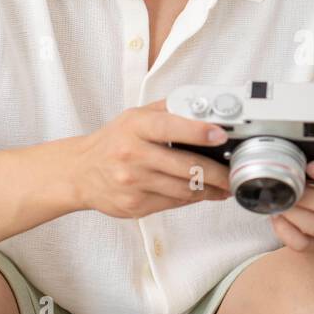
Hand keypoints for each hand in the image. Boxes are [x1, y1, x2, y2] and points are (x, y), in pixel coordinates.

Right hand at [72, 98, 231, 217]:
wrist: (79, 173)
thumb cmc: (113, 142)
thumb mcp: (134, 117)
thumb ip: (168, 110)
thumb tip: (205, 108)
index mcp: (135, 127)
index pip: (170, 127)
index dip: (198, 131)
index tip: (220, 134)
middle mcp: (132, 154)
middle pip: (185, 166)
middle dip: (218, 173)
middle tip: (234, 173)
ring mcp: (133, 182)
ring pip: (184, 189)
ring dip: (210, 190)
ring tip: (224, 186)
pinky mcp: (134, 205)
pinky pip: (173, 203)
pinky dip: (191, 198)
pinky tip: (201, 194)